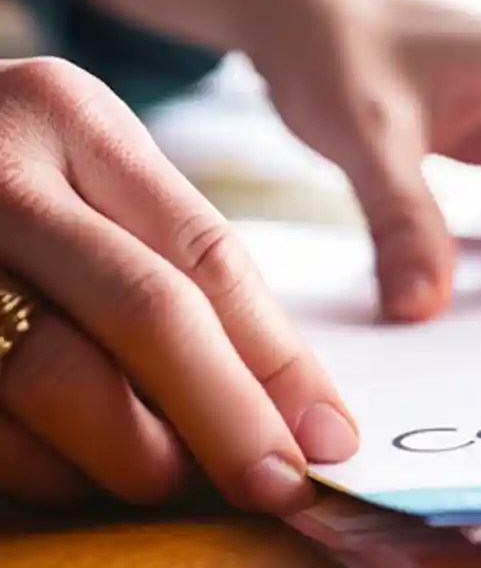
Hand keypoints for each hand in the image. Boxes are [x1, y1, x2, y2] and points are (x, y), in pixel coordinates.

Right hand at [0, 58, 356, 510]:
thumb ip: (176, 265)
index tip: (331, 435)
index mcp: (69, 114)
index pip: (205, 254)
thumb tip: (292, 403)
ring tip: (173, 479)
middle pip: (143, 309)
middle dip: (226, 415)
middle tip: (277, 485)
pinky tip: (80, 476)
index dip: (278, 359)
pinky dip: (42, 465)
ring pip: (51, 372)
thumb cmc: (11, 181)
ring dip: (131, 451)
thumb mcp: (89, 177)